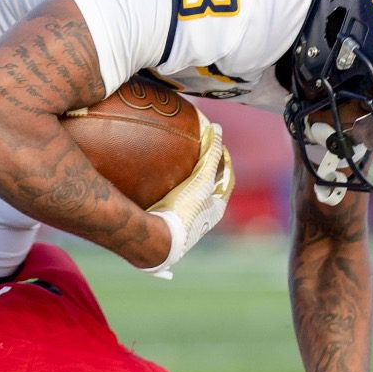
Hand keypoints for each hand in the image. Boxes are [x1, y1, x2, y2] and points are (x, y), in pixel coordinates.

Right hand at [144, 120, 233, 277]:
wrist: (154, 243)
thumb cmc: (182, 213)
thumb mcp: (201, 181)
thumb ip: (211, 155)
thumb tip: (217, 128)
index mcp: (216, 210)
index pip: (227, 180)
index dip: (225, 160)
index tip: (217, 143)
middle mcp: (202, 219)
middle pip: (208, 189)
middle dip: (205, 171)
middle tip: (196, 151)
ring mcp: (183, 223)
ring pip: (187, 198)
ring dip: (183, 181)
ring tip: (171, 164)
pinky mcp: (163, 225)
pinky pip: (164, 202)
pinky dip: (160, 189)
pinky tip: (145, 180)